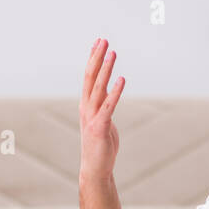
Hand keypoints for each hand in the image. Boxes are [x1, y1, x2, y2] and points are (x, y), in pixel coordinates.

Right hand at [79, 37, 124, 180]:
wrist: (95, 168)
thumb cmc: (101, 146)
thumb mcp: (103, 120)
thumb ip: (104, 105)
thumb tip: (110, 91)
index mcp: (86, 105)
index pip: (88, 77)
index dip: (93, 59)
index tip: (98, 43)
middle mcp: (86, 108)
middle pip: (90, 77)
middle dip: (97, 58)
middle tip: (104, 40)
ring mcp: (92, 117)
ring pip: (98, 88)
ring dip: (106, 69)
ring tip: (112, 53)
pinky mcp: (100, 127)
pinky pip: (109, 106)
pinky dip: (115, 92)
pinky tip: (122, 79)